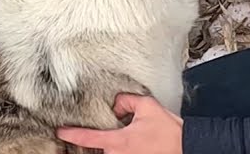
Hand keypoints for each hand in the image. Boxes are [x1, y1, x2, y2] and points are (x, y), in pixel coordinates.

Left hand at [55, 93, 182, 153]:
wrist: (188, 147)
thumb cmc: (170, 132)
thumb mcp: (147, 106)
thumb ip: (126, 101)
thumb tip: (116, 106)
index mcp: (119, 142)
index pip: (88, 137)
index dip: (71, 134)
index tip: (61, 132)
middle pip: (99, 149)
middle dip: (100, 141)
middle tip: (106, 133)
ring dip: (112, 147)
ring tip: (132, 138)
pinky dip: (120, 150)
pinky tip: (135, 144)